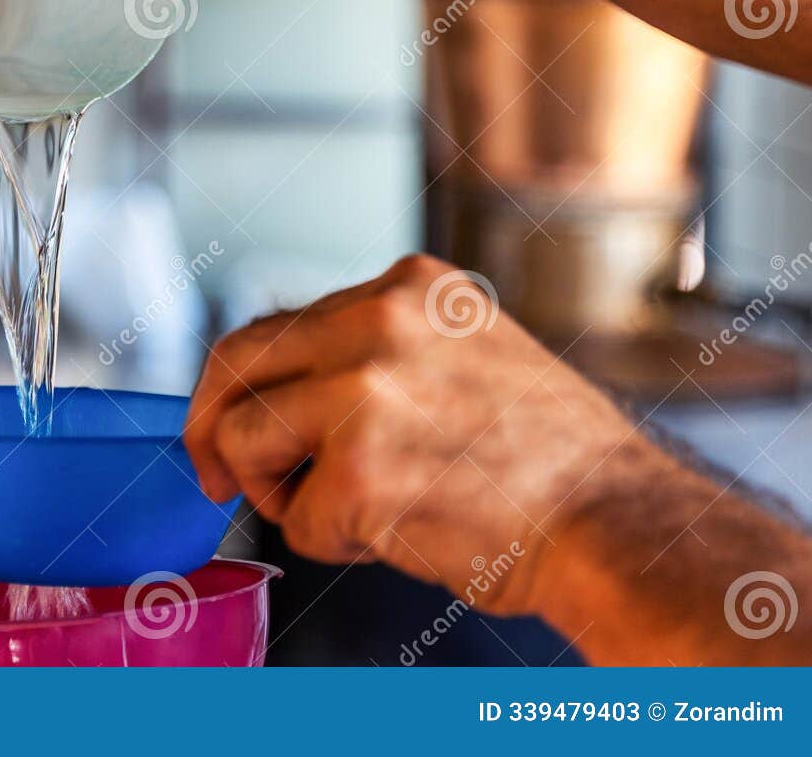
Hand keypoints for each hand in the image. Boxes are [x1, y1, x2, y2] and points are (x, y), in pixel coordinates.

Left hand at [186, 254, 653, 613]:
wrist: (618, 523)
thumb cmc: (552, 462)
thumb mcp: (466, 356)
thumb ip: (378, 356)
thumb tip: (287, 392)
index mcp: (408, 288)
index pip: (281, 324)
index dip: (241, 382)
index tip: (228, 419)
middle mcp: (378, 321)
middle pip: (235, 360)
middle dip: (208, 424)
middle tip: (213, 472)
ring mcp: (362, 392)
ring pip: (243, 437)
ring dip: (279, 490)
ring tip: (349, 510)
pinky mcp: (357, 468)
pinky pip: (293, 516)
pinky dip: (330, 540)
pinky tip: (396, 533)